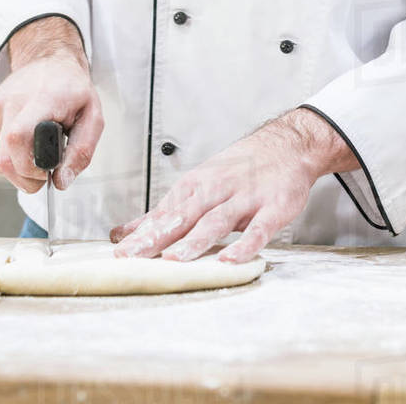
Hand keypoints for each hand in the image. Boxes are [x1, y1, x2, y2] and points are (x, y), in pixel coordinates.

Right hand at [0, 17, 103, 192]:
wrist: (50, 59)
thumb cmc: (72, 88)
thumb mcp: (93, 116)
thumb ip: (81, 150)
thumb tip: (61, 182)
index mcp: (41, 99)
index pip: (17, 138)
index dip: (30, 167)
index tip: (49, 171)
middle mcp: (11, 101)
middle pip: (4, 160)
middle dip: (26, 179)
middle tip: (45, 175)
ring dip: (16, 172)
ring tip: (36, 159)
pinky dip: (8, 158)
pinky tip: (25, 144)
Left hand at [109, 108, 355, 262]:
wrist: (287, 146)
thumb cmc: (239, 169)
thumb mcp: (199, 183)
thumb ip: (165, 212)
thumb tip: (126, 232)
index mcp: (196, 185)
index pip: (164, 213)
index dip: (141, 234)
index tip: (119, 254)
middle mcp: (217, 189)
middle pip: (183, 216)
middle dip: (156, 237)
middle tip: (133, 258)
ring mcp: (245, 198)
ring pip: (216, 221)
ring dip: (195, 240)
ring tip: (174, 261)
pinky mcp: (272, 208)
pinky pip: (257, 230)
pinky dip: (244, 246)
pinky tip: (230, 260)